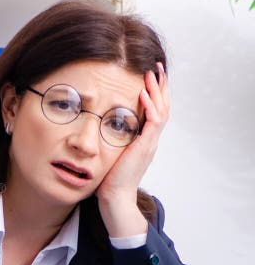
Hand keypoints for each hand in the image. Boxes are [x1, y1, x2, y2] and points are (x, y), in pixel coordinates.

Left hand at [96, 63, 169, 236]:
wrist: (114, 198)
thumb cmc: (109, 178)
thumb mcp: (112, 152)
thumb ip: (112, 139)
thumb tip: (100, 125)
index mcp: (144, 140)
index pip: (155, 111)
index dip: (154, 93)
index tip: (149, 76)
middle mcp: (150, 140)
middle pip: (163, 107)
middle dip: (160, 86)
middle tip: (157, 67)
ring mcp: (149, 143)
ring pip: (161, 111)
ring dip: (156, 91)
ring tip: (152, 74)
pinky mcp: (144, 147)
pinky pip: (152, 123)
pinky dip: (149, 107)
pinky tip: (143, 94)